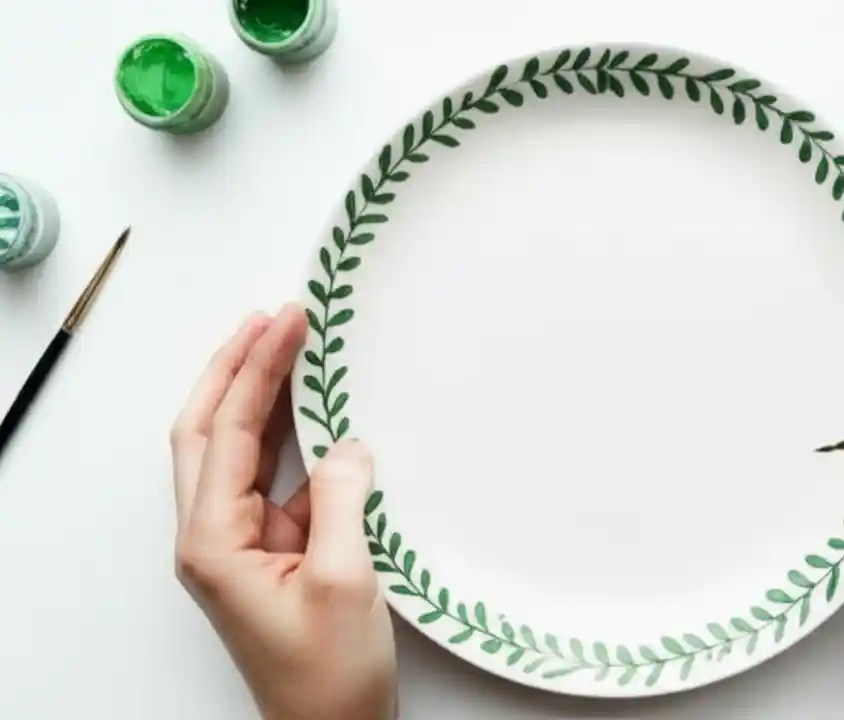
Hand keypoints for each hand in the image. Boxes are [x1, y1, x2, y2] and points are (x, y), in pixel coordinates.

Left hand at [170, 306, 395, 719]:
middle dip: (238, 368)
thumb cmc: (328, 677)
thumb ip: (342, 500)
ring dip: (261, 398)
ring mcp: (240, 545)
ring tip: (291, 346)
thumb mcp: (344, 580)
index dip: (254, 370)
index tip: (285, 322)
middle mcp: (213, 538)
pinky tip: (321, 416)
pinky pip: (275, 480)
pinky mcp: (271, 553)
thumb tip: (348, 444)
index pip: (224, 433)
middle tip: (274, 318)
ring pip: (238, 451)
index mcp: (214, 543)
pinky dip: (294, 440)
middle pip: (209, 431)